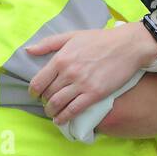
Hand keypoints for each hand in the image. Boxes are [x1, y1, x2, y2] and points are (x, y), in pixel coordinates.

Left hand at [26, 22, 156, 126]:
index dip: (34, 92)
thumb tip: (28, 50)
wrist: (127, 46)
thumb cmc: (100, 39)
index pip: (38, 82)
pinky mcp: (95, 94)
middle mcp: (68, 73)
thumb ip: (49, 43)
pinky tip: (61, 120)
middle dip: (45, 101)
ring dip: (52, 112)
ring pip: (58, 104)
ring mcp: (81, 85)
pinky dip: (64, 118)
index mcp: (61, 59)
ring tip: (53, 113)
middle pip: (48, 94)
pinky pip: (74, 110)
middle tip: (48, 102)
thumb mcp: (72, 36)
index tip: (35, 94)